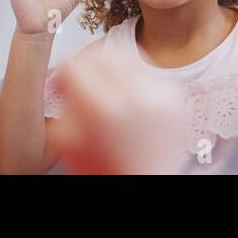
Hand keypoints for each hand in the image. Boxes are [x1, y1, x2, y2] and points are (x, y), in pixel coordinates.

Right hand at [46, 48, 184, 174]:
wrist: (146, 184)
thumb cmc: (107, 171)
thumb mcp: (67, 142)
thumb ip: (63, 104)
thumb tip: (63, 78)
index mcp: (105, 110)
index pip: (75, 64)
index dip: (63, 74)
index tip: (62, 85)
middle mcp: (137, 96)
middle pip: (101, 53)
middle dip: (86, 65)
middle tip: (81, 82)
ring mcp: (160, 93)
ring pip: (126, 57)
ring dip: (110, 68)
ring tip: (105, 89)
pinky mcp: (175, 95)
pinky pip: (147, 72)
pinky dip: (133, 80)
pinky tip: (128, 99)